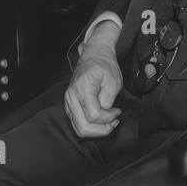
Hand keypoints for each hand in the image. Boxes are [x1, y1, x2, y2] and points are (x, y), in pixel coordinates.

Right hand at [64, 21, 122, 137]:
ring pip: (79, 128)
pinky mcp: (70, 105)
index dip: (108, 118)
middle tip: (113, 123)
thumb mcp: (113, 81)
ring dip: (96, 130)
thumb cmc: (104, 65)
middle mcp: (72, 97)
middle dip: (101, 130)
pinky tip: (100, 120)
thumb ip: (108, 100)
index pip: (93, 115)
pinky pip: (77, 123)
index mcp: (82, 88)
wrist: (94, 55)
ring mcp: (68, 102)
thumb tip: (105, 115)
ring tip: (108, 122)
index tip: (117, 111)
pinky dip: (90, 126)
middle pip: (83, 127)